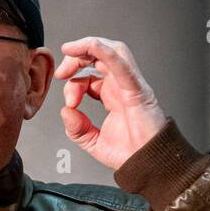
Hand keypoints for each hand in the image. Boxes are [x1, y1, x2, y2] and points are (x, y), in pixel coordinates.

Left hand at [55, 36, 169, 168]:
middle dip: (76, 58)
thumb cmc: (129, 153)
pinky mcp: (136, 89)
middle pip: (98, 56)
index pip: (89, 76)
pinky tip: (91, 46)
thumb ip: (77, 128)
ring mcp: (129, 85)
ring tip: (69, 50)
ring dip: (88, 46)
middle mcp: (121, 86)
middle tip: (61, 73)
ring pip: (111, 51)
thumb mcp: (93, 142)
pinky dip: (105, 51)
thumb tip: (66, 112)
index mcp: (111, 95)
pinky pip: (121, 63)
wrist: (148, 165)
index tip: (69, 104)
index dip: (73, 84)